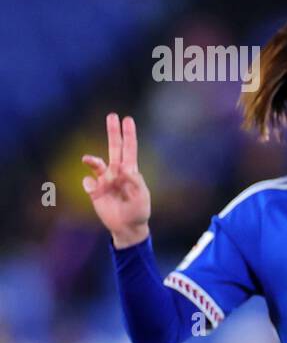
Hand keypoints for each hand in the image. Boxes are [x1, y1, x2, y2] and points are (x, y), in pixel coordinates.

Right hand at [82, 113, 151, 248]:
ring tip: (88, 159)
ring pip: (97, 164)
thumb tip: (125, 169)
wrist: (127, 227)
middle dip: (113, 132)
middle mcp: (117, 172)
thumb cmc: (138, 211)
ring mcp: (105, 180)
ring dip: (92, 160)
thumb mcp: (141, 198)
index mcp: (131, 171)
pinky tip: (94, 191)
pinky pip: (88, 182)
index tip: (127, 119)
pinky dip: (88, 184)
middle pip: (114, 148)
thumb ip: (135, 183)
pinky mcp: (94, 191)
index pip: (129, 149)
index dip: (128, 135)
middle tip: (112, 115)